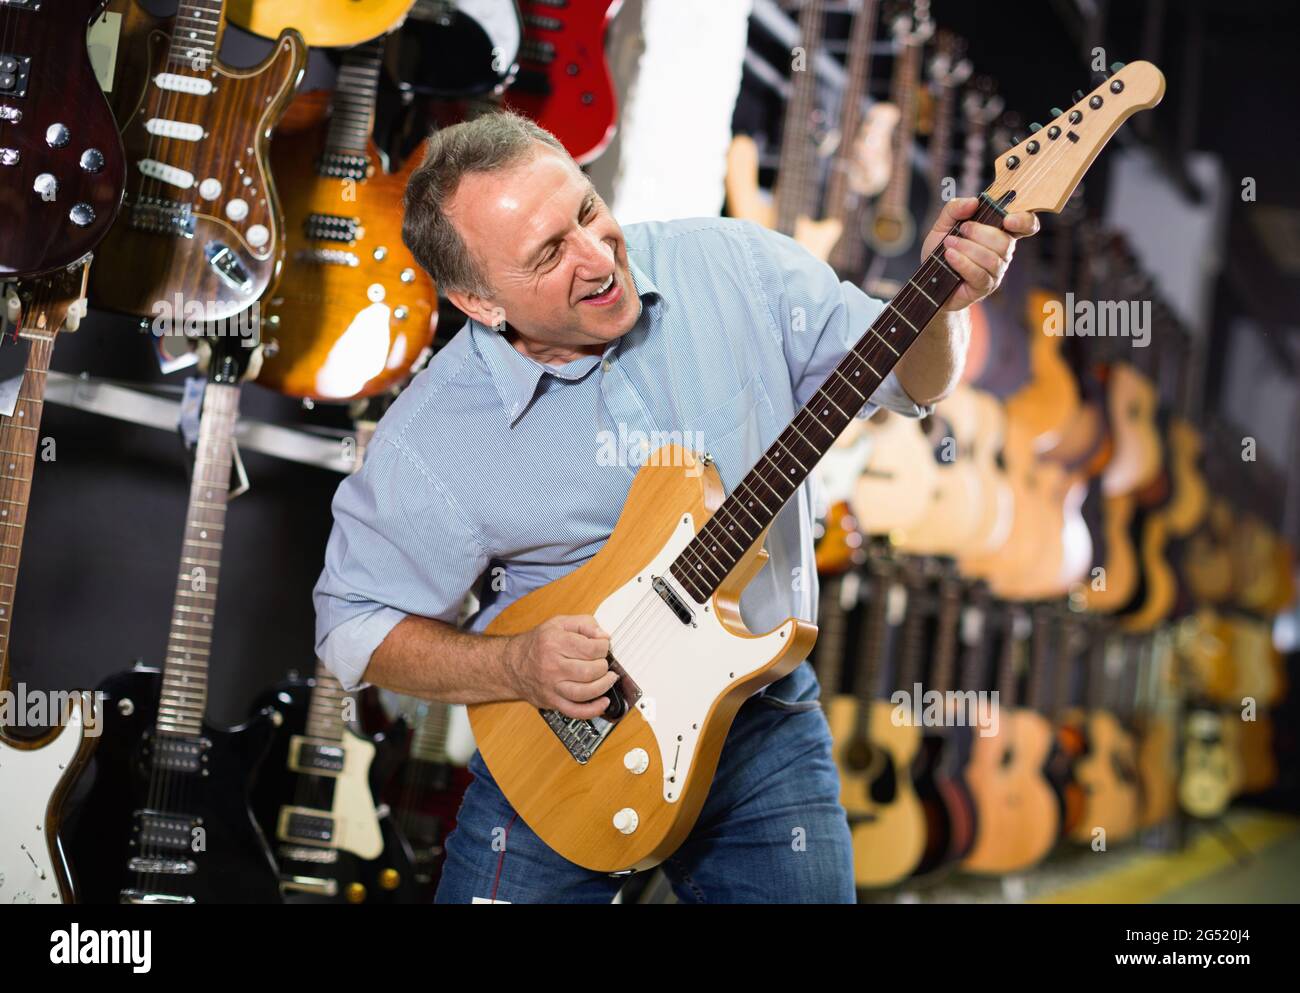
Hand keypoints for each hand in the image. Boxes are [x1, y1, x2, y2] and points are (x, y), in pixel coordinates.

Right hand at [503, 615, 617, 718]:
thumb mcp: (559, 623)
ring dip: (603, 686)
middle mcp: (552, 666)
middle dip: (604, 666)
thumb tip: (603, 635)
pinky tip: (603, 702)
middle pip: (590, 671)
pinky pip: (575, 711)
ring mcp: (552, 686)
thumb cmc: (537, 644)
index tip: (603, 646)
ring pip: (585, 692)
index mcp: (555, 643)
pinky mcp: (552, 702)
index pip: (590, 648)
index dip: (604, 647)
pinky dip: (593, 710)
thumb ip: (584, 624)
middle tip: (603, 662)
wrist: (511, 665)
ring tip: (609, 678)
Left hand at [920, 197, 1039, 312]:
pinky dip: (963, 263)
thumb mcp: (943, 224)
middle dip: (980, 233)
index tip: (1008, 219)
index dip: (1024, 221)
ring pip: (992, 259)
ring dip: (968, 248)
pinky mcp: (984, 286)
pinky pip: (979, 274)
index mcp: (1000, 232)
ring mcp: (996, 271)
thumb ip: (955, 209)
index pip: (1026, 225)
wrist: (927, 280)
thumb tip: (974, 201)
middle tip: (961, 230)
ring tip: (948, 244)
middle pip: (1004, 242)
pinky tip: (949, 256)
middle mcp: (1003, 252)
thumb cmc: (941, 251)